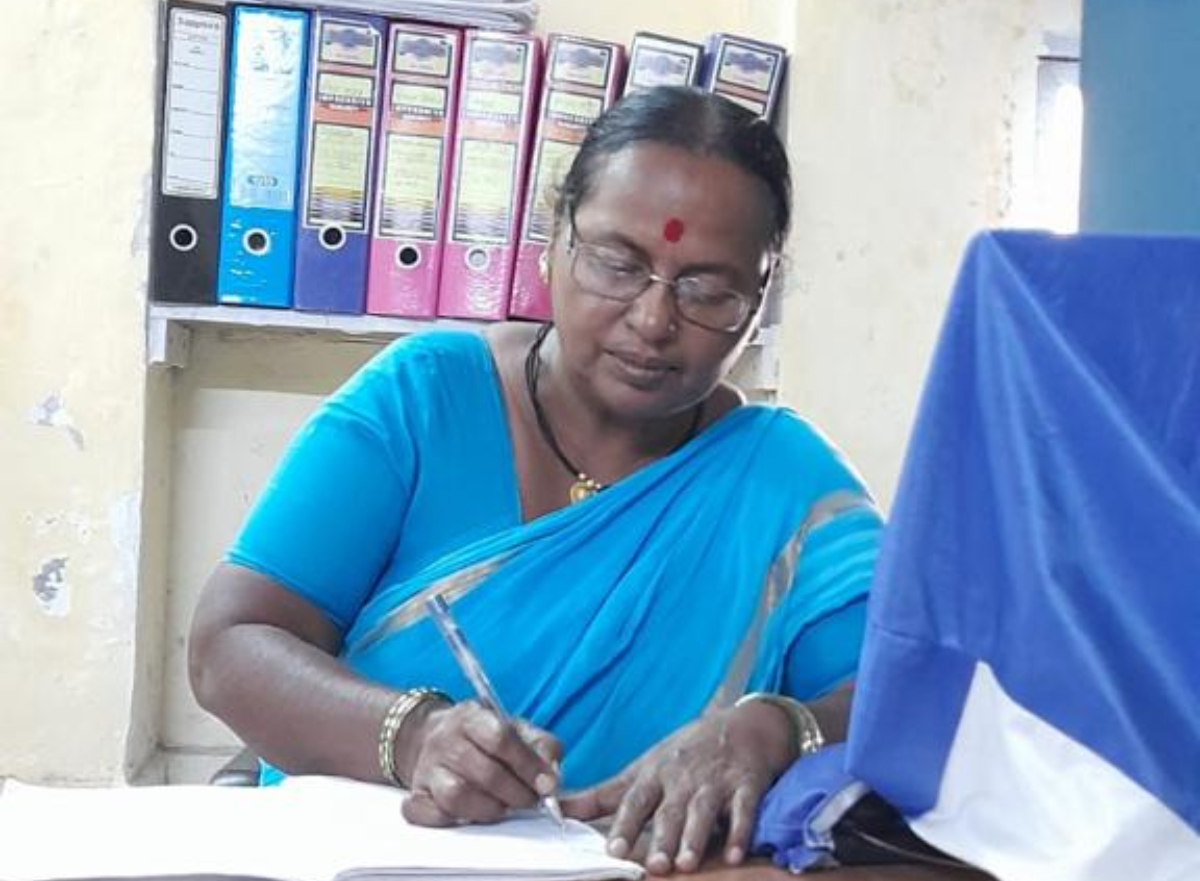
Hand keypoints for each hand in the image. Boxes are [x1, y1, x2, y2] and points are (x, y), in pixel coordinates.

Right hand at [401, 701, 561, 826]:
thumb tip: (554, 779)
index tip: (547, 785)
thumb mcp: (518, 730)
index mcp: (472, 717)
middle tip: (530, 801)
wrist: (436, 738)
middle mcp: (445, 740)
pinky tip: (469, 815)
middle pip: (484, 772)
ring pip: (457, 797)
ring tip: (501, 807)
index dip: (528, 765)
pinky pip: (430, 816)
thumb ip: (543, 749)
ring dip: (488, 809)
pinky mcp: (415, 797)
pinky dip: (452, 821)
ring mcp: (427, 770)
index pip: (500, 738)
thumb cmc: (484, 738)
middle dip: (516, 793)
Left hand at [562, 703, 793, 874]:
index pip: (635, 800)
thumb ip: (602, 795)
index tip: (613, 848)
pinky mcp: (746, 785)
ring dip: (694, 837)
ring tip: (686, 863)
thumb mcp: (642, 767)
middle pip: (670, 811)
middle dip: (661, 837)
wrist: (743, 724)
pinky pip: (744, 811)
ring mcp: (715, 781)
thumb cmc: (684, 753)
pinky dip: (740, 833)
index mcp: (654, 775)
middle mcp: (682, 778)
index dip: (624, 824)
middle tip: (654, 866)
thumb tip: (557, 807)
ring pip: (703, 811)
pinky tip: (734, 855)